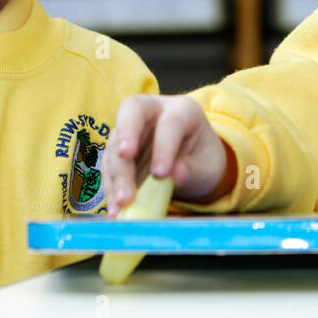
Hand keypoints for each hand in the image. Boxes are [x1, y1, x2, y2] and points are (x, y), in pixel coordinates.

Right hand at [105, 94, 235, 215]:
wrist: (191, 163)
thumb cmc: (201, 159)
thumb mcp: (208, 166)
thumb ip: (194, 170)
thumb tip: (177, 174)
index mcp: (183, 110)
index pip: (171, 122)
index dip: (164, 146)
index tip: (160, 174)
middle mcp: (153, 112)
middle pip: (132, 111)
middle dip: (127, 134)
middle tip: (125, 157)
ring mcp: (130, 129)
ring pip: (115, 142)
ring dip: (117, 173)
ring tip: (123, 202)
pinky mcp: (117, 149)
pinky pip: (109, 165)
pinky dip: (111, 187)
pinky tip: (117, 206)